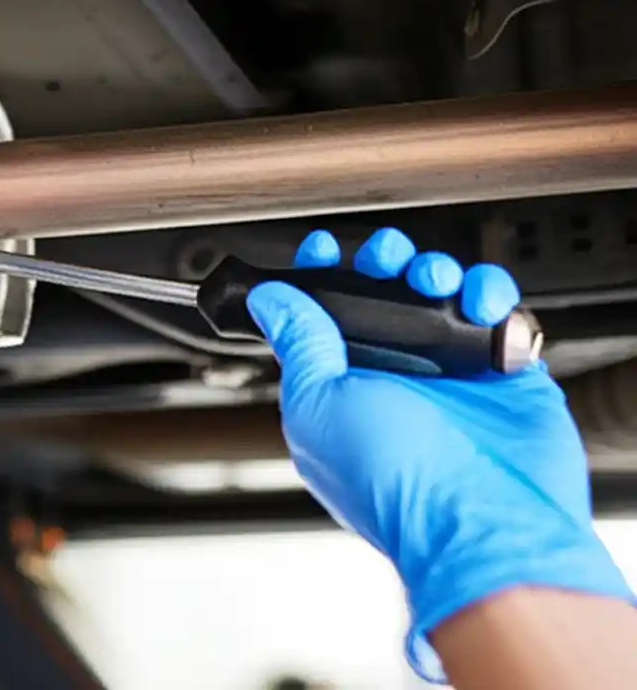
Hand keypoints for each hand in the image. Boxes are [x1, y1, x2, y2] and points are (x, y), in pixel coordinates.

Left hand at [246, 227, 632, 679]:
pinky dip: (488, 294)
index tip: (321, 252)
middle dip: (382, 263)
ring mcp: (450, 377)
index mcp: (340, 391)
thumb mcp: (319, 404)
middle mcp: (394, 383)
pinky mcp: (502, 374)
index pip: (323, 319)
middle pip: (383, 297)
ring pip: (439, 297)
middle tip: (386, 258)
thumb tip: (268, 300)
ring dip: (434, 272)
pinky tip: (477, 303)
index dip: (320, 277)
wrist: (481, 519)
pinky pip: (495, 313)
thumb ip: (298, 344)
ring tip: (433, 281)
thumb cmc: (395, 480)